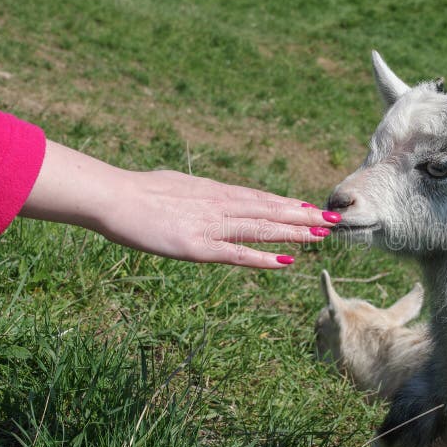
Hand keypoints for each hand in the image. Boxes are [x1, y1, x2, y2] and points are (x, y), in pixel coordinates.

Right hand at [20, 140, 339, 267]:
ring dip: (294, 233)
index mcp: (214, 191)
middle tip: (332, 221)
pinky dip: (264, 257)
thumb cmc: (137, 191)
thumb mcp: (175, 186)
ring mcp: (211, 225)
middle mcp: (220, 205)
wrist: (114, 197)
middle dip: (302, 217)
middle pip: (269, 211)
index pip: (258, 198)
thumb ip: (196, 194)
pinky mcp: (198, 246)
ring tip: (321, 236)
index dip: (286, 204)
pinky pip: (238, 253)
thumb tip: (206, 196)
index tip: (309, 207)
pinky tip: (286, 261)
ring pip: (262, 228)